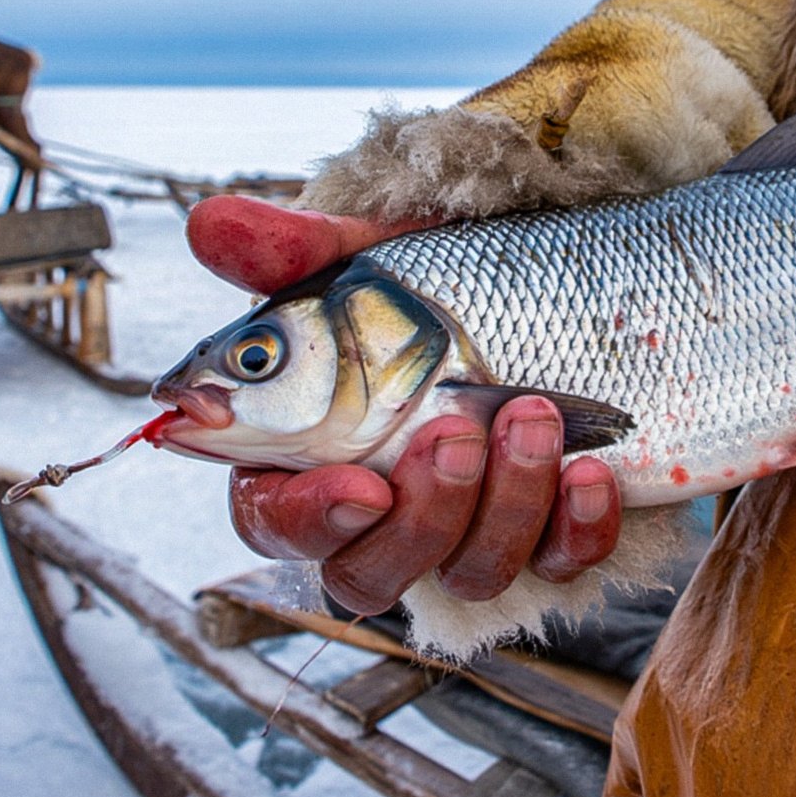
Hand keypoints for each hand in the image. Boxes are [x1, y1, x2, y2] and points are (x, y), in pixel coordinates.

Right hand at [187, 195, 622, 611]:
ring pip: (469, 574)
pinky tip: (590, 469)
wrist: (556, 280)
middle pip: (370, 574)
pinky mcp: (549, 536)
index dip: (308, 519)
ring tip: (532, 413)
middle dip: (423, 512)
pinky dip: (577, 527)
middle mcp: (384, 512)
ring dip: (504, 504)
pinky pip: (561, 567)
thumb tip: (205, 223)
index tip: (360, 485)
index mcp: (309, 453)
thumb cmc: (439, 280)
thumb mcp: (372, 258)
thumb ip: (291, 249)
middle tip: (455, 428)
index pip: (274, 519)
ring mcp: (467, 533)